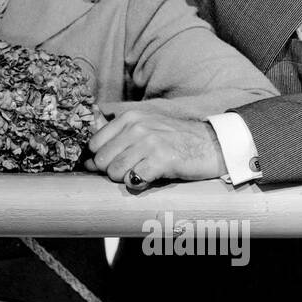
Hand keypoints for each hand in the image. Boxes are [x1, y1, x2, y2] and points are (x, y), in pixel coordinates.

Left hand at [84, 111, 225, 185]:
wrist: (213, 144)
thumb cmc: (176, 140)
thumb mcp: (146, 127)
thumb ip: (119, 136)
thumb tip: (89, 158)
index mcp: (129, 117)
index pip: (94, 144)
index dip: (100, 159)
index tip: (112, 165)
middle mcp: (136, 126)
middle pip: (102, 160)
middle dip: (112, 171)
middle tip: (131, 171)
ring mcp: (149, 142)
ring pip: (115, 171)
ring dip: (126, 178)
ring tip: (142, 173)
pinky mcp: (161, 159)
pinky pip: (134, 179)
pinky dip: (139, 184)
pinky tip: (150, 178)